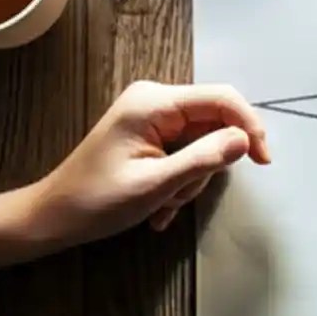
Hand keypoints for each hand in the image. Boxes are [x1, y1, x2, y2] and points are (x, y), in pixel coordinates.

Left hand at [28, 81, 270, 246]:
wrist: (53, 217)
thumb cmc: (96, 201)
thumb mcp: (156, 184)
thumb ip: (203, 159)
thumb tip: (244, 140)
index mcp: (153, 102)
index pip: (221, 98)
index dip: (249, 126)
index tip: (262, 161)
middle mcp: (154, 101)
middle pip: (213, 124)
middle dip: (206, 166)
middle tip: (179, 195)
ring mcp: (151, 118)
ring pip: (202, 145)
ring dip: (189, 181)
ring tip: (161, 204)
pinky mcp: (149, 134)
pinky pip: (185, 153)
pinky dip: (179, 182)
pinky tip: (157, 207)